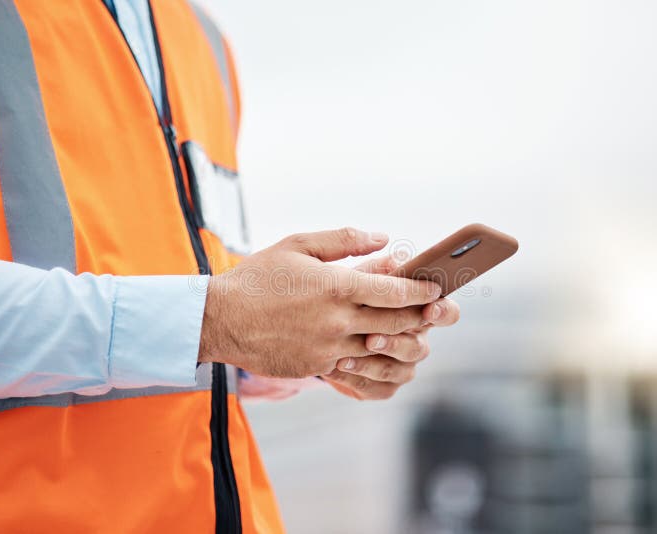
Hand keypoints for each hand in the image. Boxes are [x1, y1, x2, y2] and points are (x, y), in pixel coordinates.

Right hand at [199, 228, 441, 377]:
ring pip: (380, 349)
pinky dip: (371, 358)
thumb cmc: (259, 277)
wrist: (220, 319)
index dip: (422, 291)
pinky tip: (378, 349)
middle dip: (421, 318)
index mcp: (336, 286)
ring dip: (401, 341)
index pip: (395, 292)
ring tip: (413, 332)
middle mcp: (337, 321)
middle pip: (396, 323)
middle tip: (436, 312)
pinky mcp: (316, 367)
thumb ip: (344, 239)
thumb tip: (382, 238)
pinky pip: (355, 366)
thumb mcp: (298, 244)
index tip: (437, 288)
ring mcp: (327, 348)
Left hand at [322, 255, 460, 399]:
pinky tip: (338, 367)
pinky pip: (379, 388)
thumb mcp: (358, 276)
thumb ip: (378, 268)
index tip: (429, 308)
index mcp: (418, 310)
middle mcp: (415, 339)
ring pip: (402, 371)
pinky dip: (359, 379)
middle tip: (372, 337)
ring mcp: (401, 365)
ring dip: (375, 363)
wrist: (316, 325)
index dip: (442, 312)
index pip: (446, 312)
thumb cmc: (345, 294)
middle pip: (420, 347)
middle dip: (396, 342)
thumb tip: (396, 256)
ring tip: (347, 355)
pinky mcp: (383, 385)